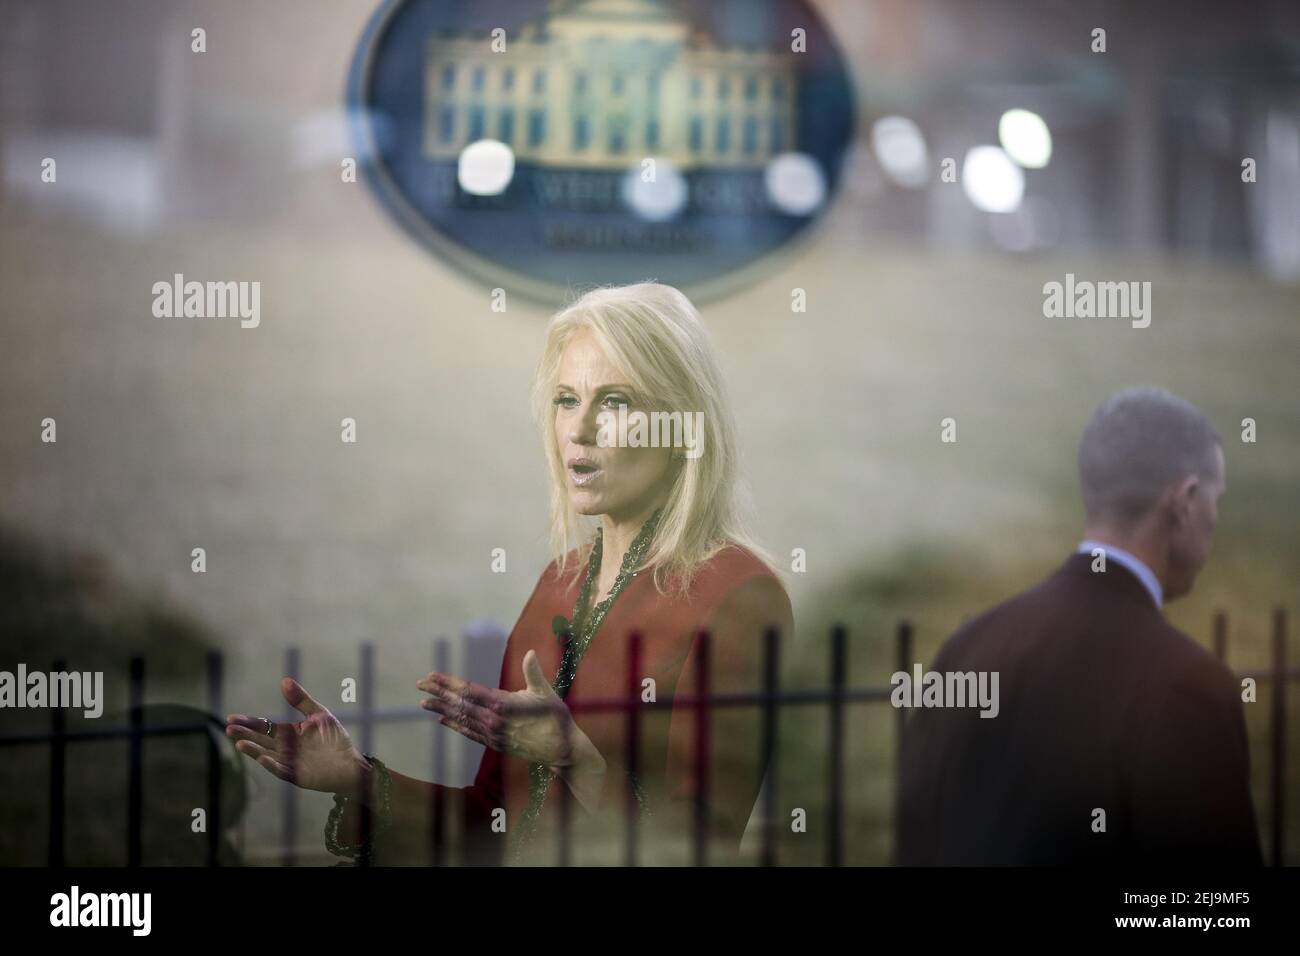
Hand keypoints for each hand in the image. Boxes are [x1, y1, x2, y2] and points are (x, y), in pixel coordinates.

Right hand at [226, 678, 369, 795]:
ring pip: (266, 755)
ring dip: (253, 750)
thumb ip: (301, 700)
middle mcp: (284, 748)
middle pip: (260, 740)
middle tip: (228, 729)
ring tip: (239, 743)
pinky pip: (280, 769)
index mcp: (288, 733)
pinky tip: (262, 757)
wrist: (350, 762)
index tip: (231, 718)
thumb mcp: (318, 715)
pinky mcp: (295, 775)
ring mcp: (288, 762)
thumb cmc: (335, 739)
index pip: (263, 726)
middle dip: (244, 735)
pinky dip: (271, 764)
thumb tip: (284, 680)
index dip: (248, 723)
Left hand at [418, 650, 605, 800]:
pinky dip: (454, 726)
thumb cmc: (556, 717)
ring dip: (441, 709)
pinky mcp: (495, 744)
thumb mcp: (546, 692)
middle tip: (420, 684)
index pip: (469, 691)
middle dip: (438, 693)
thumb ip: (534, 673)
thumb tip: (530, 653)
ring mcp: (493, 734)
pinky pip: (469, 733)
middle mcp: (494, 721)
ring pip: (461, 719)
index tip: (432, 676)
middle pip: (460, 704)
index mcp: (504, 704)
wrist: (561, 750)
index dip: (448, 683)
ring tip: (423, 702)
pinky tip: (443, 720)